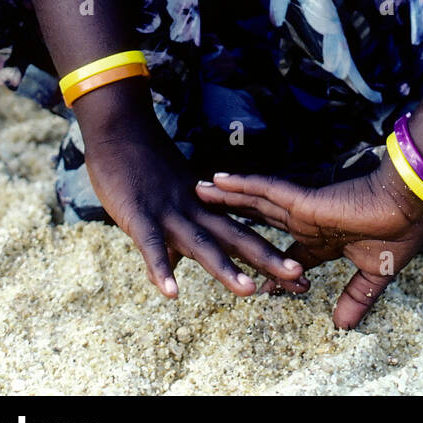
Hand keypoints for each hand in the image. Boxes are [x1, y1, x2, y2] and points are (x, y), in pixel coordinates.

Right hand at [81, 113, 311, 300]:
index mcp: (204, 207)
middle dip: (269, 259)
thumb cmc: (142, 168)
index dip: (273, 254)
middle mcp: (195, 209)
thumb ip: (172, 241)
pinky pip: (152, 245)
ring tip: (250, 291)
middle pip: (238, 237)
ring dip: (226, 267)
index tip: (301, 277)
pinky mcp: (139, 215)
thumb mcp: (165, 204)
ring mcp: (169, 211)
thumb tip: (173, 272)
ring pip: (203, 242)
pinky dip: (161, 267)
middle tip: (302, 280)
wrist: (120, 130)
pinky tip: (171, 292)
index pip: (245, 233)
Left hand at [195, 153, 422, 328]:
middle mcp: (305, 220)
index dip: (263, 261)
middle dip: (232, 213)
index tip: (244, 270)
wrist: (411, 205)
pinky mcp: (303, 200)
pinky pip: (266, 191)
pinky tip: (219, 180)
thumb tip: (340, 326)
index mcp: (320, 237)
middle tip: (202, 208)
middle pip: (258, 217)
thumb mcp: (373, 275)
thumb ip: (355, 298)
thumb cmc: (399, 232)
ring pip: (255, 201)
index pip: (283, 251)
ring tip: (197, 188)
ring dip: (225, 196)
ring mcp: (302, 208)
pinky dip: (241, 186)